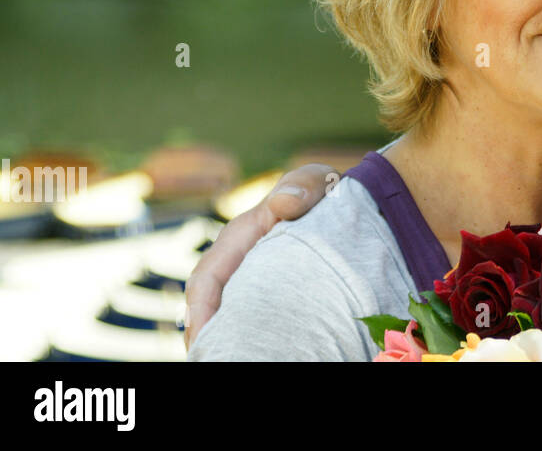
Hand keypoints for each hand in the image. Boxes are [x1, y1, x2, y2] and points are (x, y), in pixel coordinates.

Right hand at [183, 164, 337, 348]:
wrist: (342, 200)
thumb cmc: (322, 190)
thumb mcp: (315, 182)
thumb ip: (302, 187)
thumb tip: (283, 202)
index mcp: (238, 237)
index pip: (207, 277)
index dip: (200, 309)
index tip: (201, 335)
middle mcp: (236, 262)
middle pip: (209, 306)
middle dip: (206, 336)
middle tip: (212, 360)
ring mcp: (250, 279)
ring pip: (229, 314)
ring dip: (227, 339)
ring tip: (231, 360)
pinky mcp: (268, 292)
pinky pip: (253, 317)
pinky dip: (251, 336)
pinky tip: (263, 353)